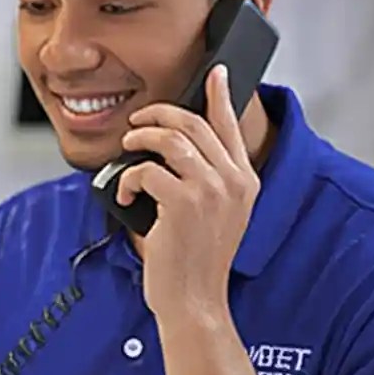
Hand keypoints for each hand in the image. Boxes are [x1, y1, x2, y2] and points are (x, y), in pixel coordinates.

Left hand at [115, 65, 258, 322]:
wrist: (195, 301)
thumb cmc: (197, 263)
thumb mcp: (215, 217)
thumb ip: (208, 182)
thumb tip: (173, 151)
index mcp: (245, 181)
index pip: (231, 126)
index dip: (221, 95)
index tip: (214, 72)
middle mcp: (233, 181)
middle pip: (193, 123)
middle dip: (159, 115)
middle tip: (138, 123)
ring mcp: (211, 190)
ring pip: (169, 139)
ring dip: (141, 139)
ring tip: (128, 149)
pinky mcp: (183, 203)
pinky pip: (146, 170)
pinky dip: (129, 180)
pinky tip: (127, 196)